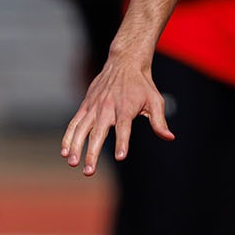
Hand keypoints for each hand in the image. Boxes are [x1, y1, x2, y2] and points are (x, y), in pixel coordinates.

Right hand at [60, 53, 173, 175]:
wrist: (124, 62)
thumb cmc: (142, 85)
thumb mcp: (155, 101)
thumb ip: (159, 121)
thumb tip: (169, 137)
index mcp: (126, 108)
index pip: (124, 127)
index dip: (122, 142)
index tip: (120, 156)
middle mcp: (107, 107)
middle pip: (98, 132)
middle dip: (92, 152)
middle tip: (89, 171)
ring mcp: (94, 106)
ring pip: (82, 129)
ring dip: (76, 147)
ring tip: (73, 163)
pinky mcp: (86, 105)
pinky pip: (75, 122)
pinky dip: (68, 136)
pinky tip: (65, 151)